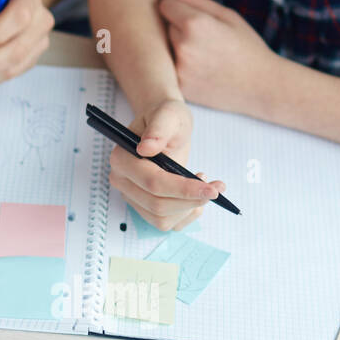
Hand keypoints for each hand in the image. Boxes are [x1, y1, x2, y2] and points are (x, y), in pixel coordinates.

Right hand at [107, 100, 223, 230]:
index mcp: (122, 159)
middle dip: (191, 200)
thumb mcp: (169, 115)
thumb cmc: (167, 119)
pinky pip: (167, 224)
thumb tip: (146, 148)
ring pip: (162, 219)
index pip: (153, 182)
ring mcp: (132, 197)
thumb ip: (159, 129)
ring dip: (190, 208)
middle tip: (216, 188)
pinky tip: (197, 198)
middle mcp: (122, 182)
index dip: (183, 188)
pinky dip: (187, 215)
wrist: (166, 128)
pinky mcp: (144, 208)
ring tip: (207, 187)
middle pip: (158, 205)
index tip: (211, 188)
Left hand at [159, 0, 277, 113]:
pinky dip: (182, 68)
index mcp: (195, 24)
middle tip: (206, 40)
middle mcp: (183, 47)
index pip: (165, 5)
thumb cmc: (247, 47)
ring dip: (179, 49)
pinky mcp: (180, 88)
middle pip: (166, 27)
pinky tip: (203, 70)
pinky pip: (172, 69)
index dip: (177, 7)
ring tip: (205, 56)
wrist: (261, 86)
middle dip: (180, 29)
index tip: (191, 15)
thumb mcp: (228, 16)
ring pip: (167, 49)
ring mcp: (180, 70)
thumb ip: (196, 1)